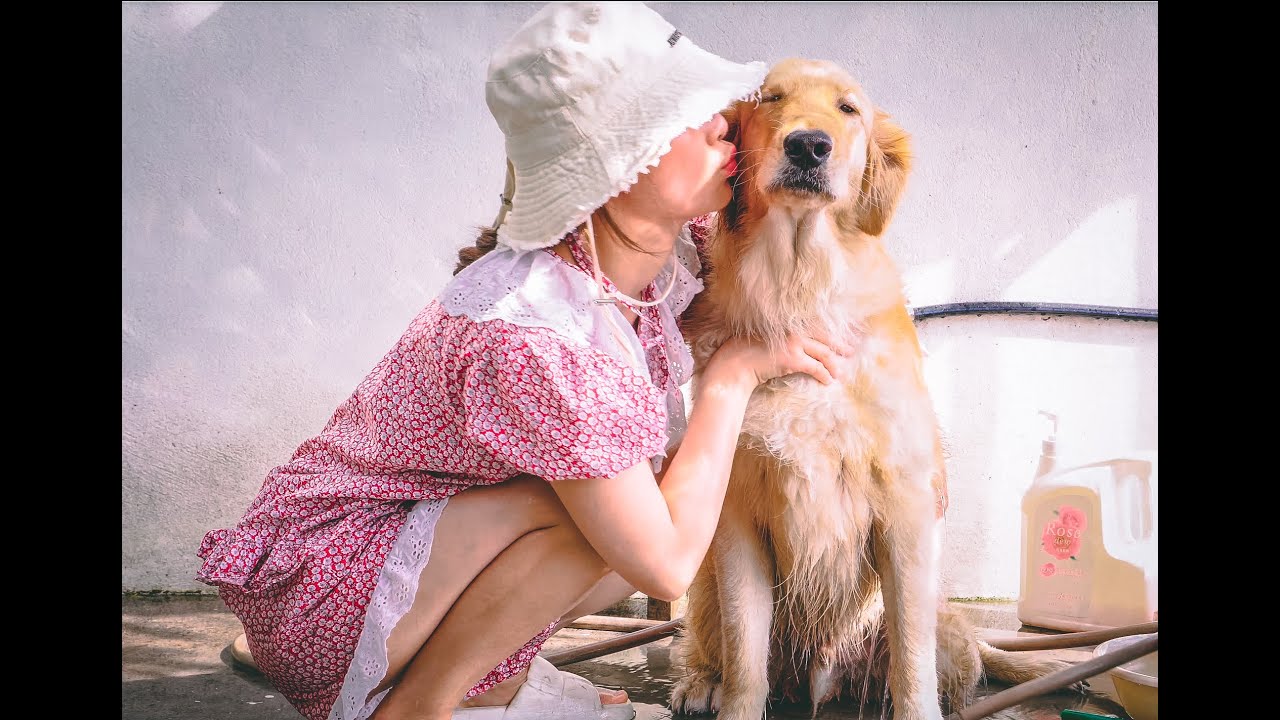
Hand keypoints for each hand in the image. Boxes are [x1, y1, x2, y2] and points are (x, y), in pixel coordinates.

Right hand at [707, 333, 850, 388]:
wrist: (734, 363)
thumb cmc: (744, 351)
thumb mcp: (764, 337)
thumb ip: (779, 335)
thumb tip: (792, 342)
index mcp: (786, 322)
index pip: (815, 324)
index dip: (828, 331)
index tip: (838, 336)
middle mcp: (792, 329)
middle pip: (823, 337)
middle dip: (838, 344)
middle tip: (849, 351)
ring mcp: (793, 343)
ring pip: (823, 353)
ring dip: (833, 364)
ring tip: (839, 373)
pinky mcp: (793, 359)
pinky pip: (816, 367)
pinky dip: (824, 374)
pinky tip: (828, 381)